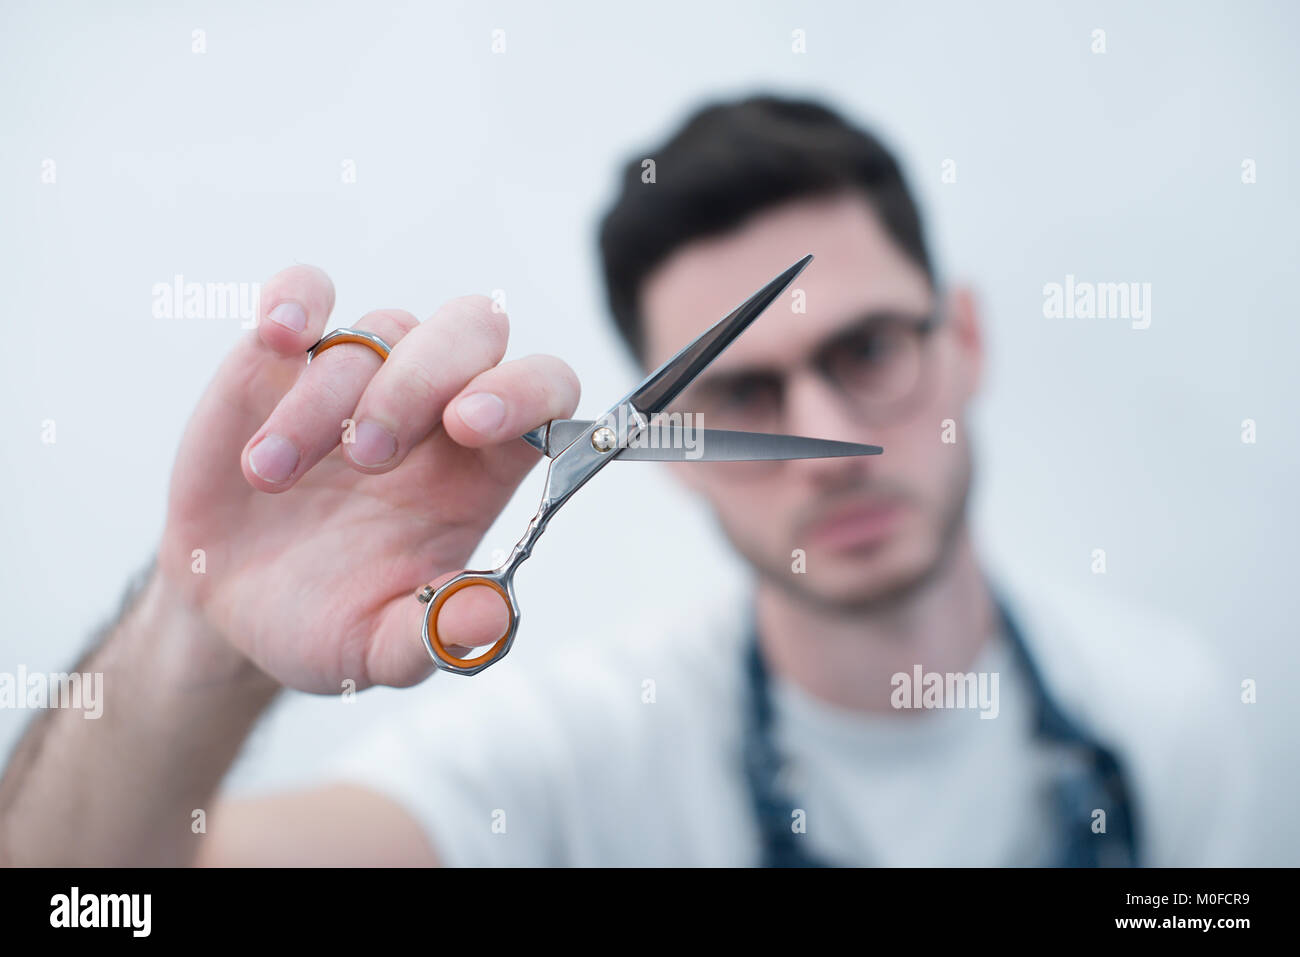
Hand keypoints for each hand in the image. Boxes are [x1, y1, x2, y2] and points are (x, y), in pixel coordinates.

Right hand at [155, 265, 579, 692]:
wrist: (231, 607)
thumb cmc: (325, 622)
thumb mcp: (378, 652)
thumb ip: (436, 637)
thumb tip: (491, 613)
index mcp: (481, 466)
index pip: (545, 393)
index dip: (525, 392)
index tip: (473, 424)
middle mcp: (434, 406)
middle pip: (473, 332)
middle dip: (421, 383)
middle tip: (367, 458)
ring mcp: (362, 373)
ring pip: (380, 330)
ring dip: (326, 399)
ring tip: (274, 477)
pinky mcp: (285, 358)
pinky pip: (307, 290)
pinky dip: (296, 298)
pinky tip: (280, 336)